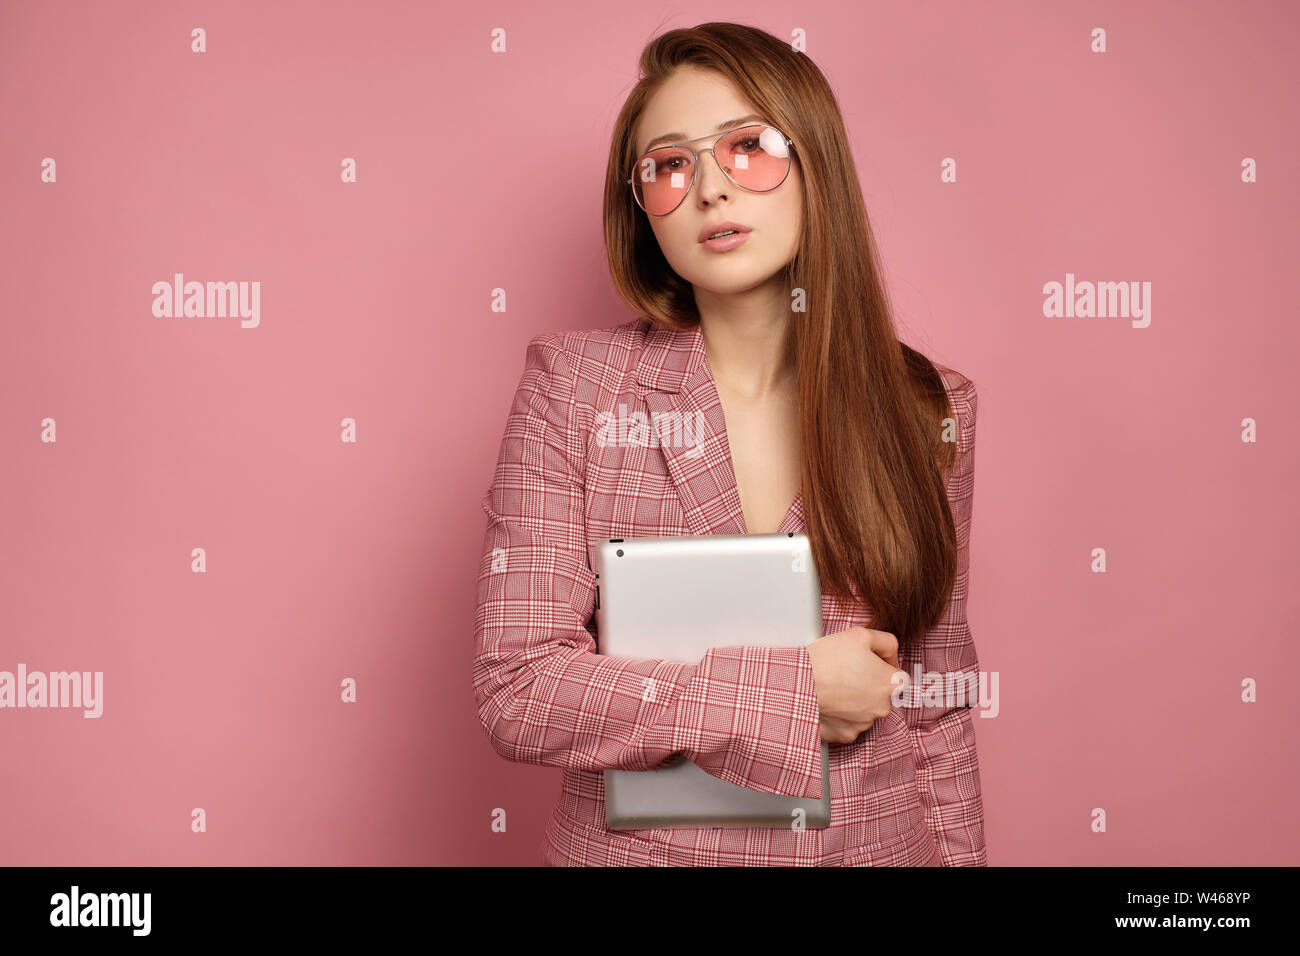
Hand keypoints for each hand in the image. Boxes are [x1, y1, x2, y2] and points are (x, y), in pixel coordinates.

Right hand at [806, 626, 905, 743]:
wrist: (797, 684)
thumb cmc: (827, 659)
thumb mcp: (860, 635)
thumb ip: (886, 642)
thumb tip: (892, 652)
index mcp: (891, 683)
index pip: (897, 675)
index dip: (881, 666)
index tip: (865, 662)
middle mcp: (882, 708)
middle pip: (880, 694)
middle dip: (867, 684)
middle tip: (845, 672)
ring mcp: (864, 724)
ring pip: (864, 709)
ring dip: (853, 700)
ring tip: (833, 686)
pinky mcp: (846, 736)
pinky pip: (847, 723)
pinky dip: (840, 715)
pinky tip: (827, 701)